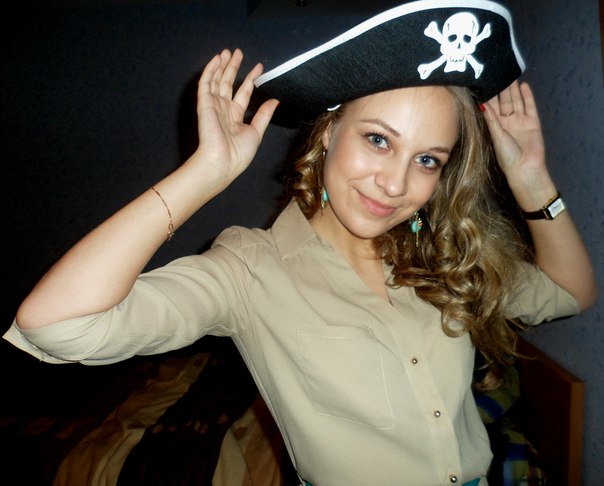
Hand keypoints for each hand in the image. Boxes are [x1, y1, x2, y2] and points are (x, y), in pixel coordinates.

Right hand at [193, 49, 278, 186]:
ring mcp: (213, 105)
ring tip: (228, 52)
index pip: (243, 93)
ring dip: (222, 65)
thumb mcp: (256, 132)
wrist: (222, 162)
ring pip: (217, 80)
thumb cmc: (238, 154)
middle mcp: (224, 109)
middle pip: (229, 83)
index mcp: (235, 116)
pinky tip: (216, 59)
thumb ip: (263, 115)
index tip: (258, 67)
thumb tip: (274, 101)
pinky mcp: (204, 104)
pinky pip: (206, 83)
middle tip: (238, 53)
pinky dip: (210, 70)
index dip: (250, 79)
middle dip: (233, 67)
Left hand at [482, 81, 547, 192]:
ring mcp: (521, 121)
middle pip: (504, 102)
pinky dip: (527, 96)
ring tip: (509, 74)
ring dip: (513, 89)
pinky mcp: (533, 122)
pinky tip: (524, 85)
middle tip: (497, 73)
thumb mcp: (497, 136)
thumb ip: (492, 120)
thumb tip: (482, 105)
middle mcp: (507, 122)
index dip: (488, 96)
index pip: (491, 108)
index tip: (484, 83)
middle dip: (501, 89)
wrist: (525, 168)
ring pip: (516, 101)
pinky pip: (530, 106)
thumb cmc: (507, 156)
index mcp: (496, 127)